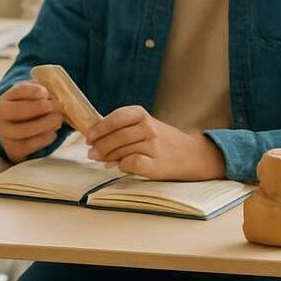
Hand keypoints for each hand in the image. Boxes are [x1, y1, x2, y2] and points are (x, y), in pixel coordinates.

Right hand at [0, 81, 64, 162]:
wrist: (17, 129)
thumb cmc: (28, 108)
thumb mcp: (31, 95)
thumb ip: (40, 91)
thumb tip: (49, 95)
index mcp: (4, 100)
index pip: (18, 91)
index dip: (33, 91)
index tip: (45, 92)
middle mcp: (0, 118)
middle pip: (19, 111)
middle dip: (41, 108)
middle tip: (56, 106)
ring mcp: (5, 135)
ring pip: (24, 130)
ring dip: (46, 124)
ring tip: (57, 119)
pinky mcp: (14, 149)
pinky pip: (30, 145)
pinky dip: (45, 138)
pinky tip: (52, 133)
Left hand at [84, 106, 226, 180]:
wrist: (192, 154)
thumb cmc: (160, 139)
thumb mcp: (143, 125)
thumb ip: (120, 128)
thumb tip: (91, 138)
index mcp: (142, 115)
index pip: (115, 118)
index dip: (99, 128)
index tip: (88, 137)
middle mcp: (149, 128)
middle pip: (115, 137)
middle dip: (99, 146)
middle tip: (91, 153)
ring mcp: (153, 146)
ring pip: (120, 151)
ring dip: (107, 157)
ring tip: (102, 160)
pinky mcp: (156, 164)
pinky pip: (131, 163)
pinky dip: (122, 165)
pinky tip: (121, 166)